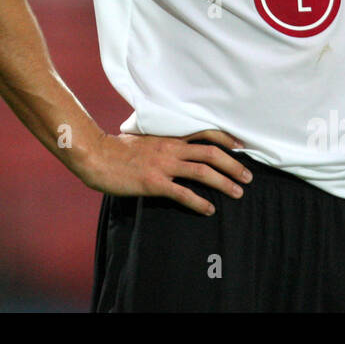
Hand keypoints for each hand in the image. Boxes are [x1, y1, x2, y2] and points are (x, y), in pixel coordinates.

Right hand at [76, 129, 252, 215]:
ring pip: (202, 172)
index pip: (204, 133)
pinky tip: (209, 210)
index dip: (226, 139)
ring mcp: (163, 165)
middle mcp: (171, 149)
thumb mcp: (143, 139)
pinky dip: (199, 202)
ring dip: (224, 183)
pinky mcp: (154, 183)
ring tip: (238, 193)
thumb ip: (161, 142)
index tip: (242, 146)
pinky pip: (182, 193)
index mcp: (169, 137)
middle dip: (233, 165)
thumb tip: (174, 147)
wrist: (96, 156)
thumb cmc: (116, 149)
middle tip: (248, 176)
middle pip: (211, 153)